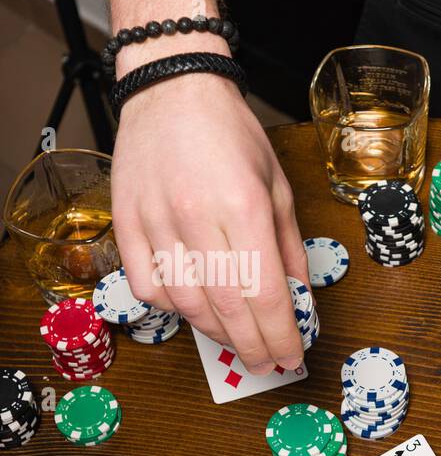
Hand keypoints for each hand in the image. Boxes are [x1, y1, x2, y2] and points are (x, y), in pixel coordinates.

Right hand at [111, 75, 309, 373]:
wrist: (173, 91)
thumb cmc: (233, 136)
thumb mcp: (279, 188)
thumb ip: (289, 248)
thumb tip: (299, 301)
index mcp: (244, 207)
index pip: (266, 293)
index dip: (281, 334)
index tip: (293, 357)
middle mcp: (197, 217)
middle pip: (228, 306)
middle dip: (252, 345)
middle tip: (267, 365)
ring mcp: (155, 221)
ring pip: (186, 302)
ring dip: (216, 333)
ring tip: (239, 343)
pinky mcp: (125, 222)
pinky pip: (148, 285)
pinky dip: (174, 308)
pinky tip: (196, 309)